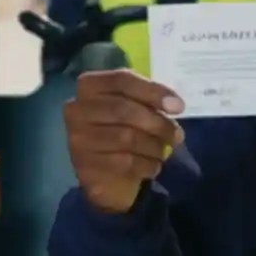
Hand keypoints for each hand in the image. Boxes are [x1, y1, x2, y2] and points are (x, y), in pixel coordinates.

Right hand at [62, 69, 185, 214]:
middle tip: (177, 135)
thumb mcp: (136, 107)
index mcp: (88, 86)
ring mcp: (77, 139)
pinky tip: (153, 166)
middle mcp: (76, 109)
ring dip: (154, 146)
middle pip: (122, 109)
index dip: (152, 91)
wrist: (109, 175)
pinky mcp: (85, 166)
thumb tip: (174, 104)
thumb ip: (150, 99)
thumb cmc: (125, 130)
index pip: (121, 80)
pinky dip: (147, 165)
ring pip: (125, 138)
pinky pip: (124, 162)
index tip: (178, 107)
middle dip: (157, 123)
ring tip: (164, 151)